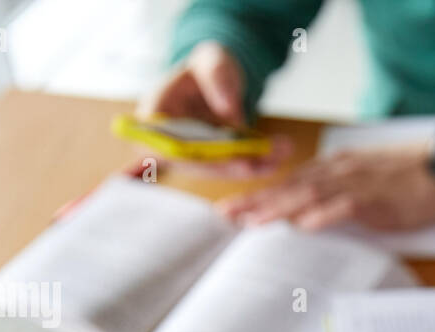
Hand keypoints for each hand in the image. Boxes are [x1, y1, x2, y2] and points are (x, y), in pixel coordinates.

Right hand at [137, 40, 288, 177]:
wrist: (219, 76)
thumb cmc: (210, 65)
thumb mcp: (212, 60)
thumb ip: (217, 78)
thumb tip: (227, 109)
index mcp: (155, 114)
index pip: (171, 146)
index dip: (201, 158)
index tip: (232, 159)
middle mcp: (168, 140)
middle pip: (199, 163)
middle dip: (232, 165)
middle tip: (263, 160)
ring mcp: (190, 154)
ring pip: (219, 169)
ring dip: (250, 167)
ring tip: (279, 156)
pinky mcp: (211, 161)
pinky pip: (232, 167)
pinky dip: (255, 165)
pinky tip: (277, 159)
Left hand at [216, 144, 434, 230]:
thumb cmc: (408, 183)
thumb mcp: (364, 186)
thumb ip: (335, 197)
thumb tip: (305, 218)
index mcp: (336, 168)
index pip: (290, 181)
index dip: (259, 195)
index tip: (232, 208)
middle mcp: (341, 171)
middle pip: (291, 186)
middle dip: (257, 201)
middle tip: (226, 215)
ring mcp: (358, 182)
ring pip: (310, 193)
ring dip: (280, 208)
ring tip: (253, 221)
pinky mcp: (377, 198)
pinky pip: (346, 205)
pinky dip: (323, 214)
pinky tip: (304, 225)